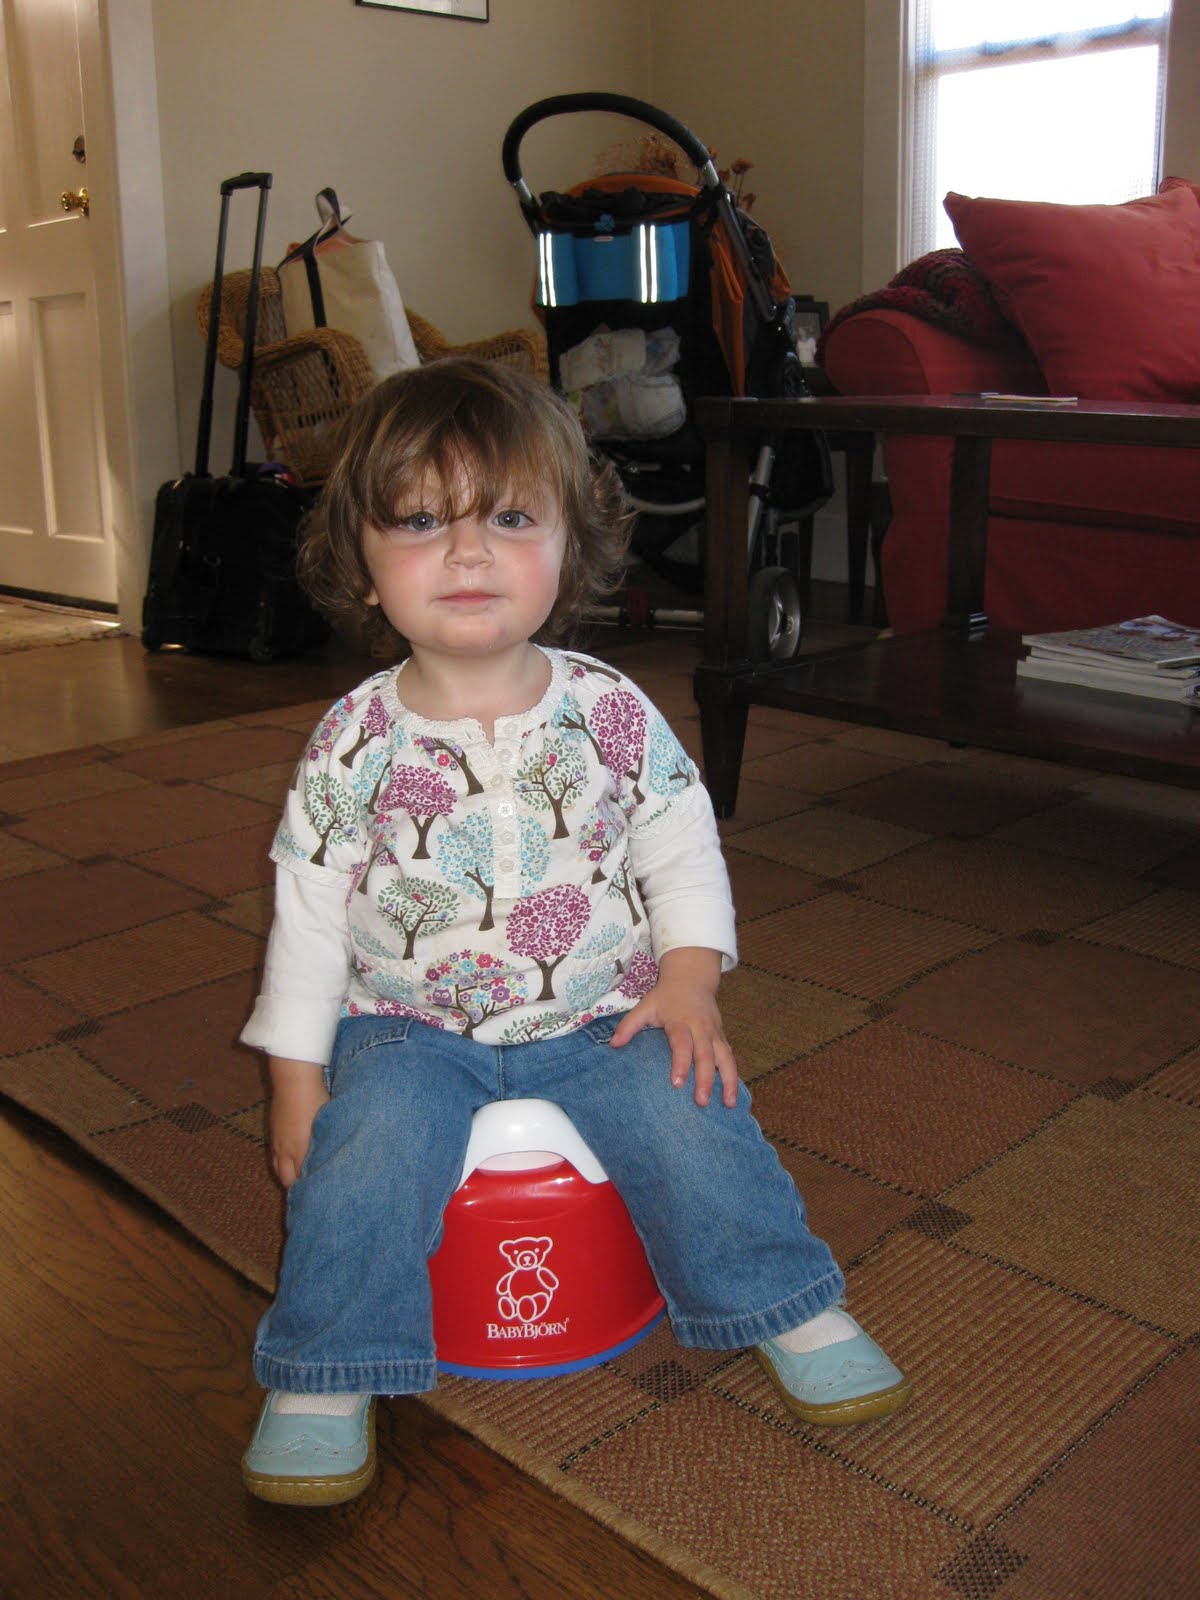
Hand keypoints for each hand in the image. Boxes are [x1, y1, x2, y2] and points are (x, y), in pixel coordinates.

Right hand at [268, 1057, 329, 1187]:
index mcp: (301, 1148)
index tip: (322, 1194)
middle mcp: (286, 1149)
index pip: (304, 1178)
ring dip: (287, 1176)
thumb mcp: (329, 1121)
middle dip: (297, 1187)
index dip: (311, 1188)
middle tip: (310, 1191)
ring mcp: (277, 1141)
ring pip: (278, 1169)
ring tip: (299, 1180)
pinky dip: (282, 1164)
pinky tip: (290, 1162)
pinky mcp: (273, 1131)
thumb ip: (330, 1141)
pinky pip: (274, 1156)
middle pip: (288, 1180)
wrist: (294, 1078)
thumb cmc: (316, 1097)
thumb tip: (338, 1155)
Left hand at [609, 948, 738, 1107]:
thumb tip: (613, 1044)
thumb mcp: (645, 1005)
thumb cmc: (666, 996)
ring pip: (725, 1058)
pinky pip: (730, 1058)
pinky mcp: (722, 1037)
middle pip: (706, 1055)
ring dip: (729, 1081)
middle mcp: (701, 1028)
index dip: (681, 1063)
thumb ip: (629, 1025)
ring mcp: (715, 1033)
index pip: (682, 1043)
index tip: (677, 1083)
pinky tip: (732, 1095)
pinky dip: (733, 1076)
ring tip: (728, 1104)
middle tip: (701, 1102)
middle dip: (705, 1079)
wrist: (692, 978)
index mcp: (681, 1021)